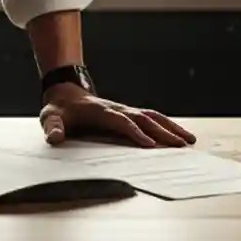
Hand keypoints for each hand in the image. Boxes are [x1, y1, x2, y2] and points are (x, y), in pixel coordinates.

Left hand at [39, 84, 195, 147]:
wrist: (65, 93)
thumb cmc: (59, 109)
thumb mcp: (50, 116)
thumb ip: (52, 127)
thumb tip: (55, 138)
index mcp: (101, 111)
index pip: (122, 121)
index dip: (135, 132)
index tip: (150, 146)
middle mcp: (117, 109)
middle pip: (144, 118)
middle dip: (163, 132)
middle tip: (181, 146)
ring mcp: (125, 111)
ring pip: (153, 116)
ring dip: (171, 127)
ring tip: (190, 141)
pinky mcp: (129, 115)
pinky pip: (152, 119)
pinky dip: (168, 126)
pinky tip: (181, 137)